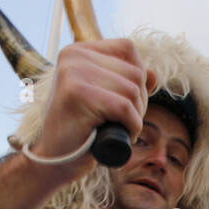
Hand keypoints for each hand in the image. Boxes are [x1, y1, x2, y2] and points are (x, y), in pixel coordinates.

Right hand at [30, 39, 155, 178]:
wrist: (55, 159)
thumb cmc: (83, 130)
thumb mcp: (106, 99)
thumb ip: (126, 82)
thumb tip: (153, 74)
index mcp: (78, 51)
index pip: (127, 49)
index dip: (137, 78)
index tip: (123, 103)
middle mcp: (73, 55)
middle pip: (135, 72)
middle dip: (139, 102)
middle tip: (119, 122)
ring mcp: (73, 72)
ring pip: (133, 90)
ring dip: (135, 117)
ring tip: (116, 129)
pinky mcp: (77, 94)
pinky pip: (125, 107)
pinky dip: (131, 127)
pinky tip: (117, 136)